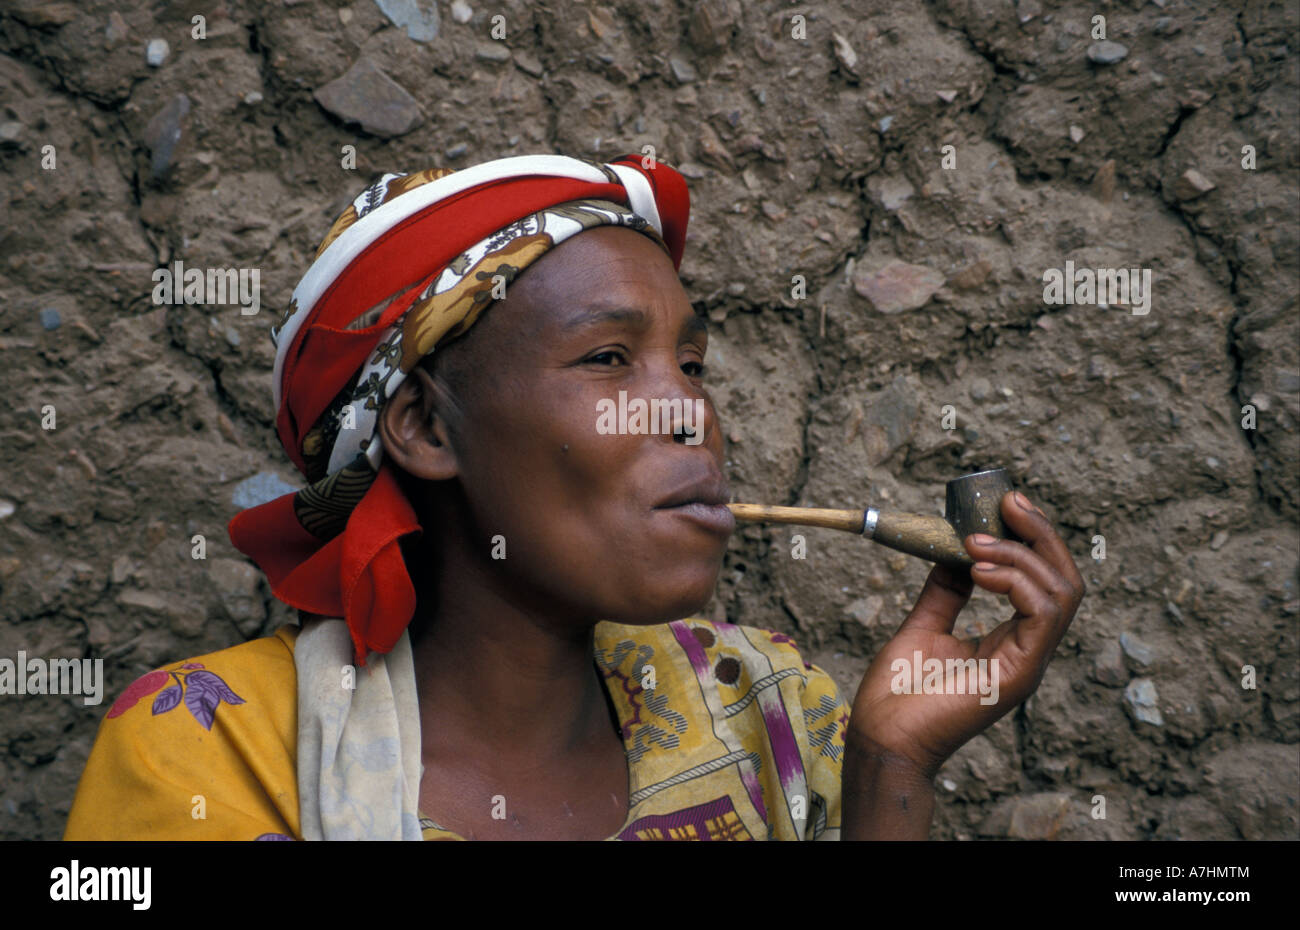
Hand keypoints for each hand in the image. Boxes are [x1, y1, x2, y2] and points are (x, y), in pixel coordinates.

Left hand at [846, 490, 1085, 779]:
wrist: (883, 736)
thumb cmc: (898, 692)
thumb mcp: (925, 624)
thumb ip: (947, 590)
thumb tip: (954, 550)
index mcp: (1010, 639)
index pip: (1044, 579)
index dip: (1031, 537)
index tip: (1003, 503)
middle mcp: (1027, 648)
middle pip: (1064, 580)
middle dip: (1040, 533)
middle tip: (1008, 502)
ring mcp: (1027, 662)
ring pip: (1061, 592)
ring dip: (1021, 555)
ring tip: (975, 544)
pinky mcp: (1019, 673)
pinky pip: (1042, 615)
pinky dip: (1017, 582)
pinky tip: (981, 570)